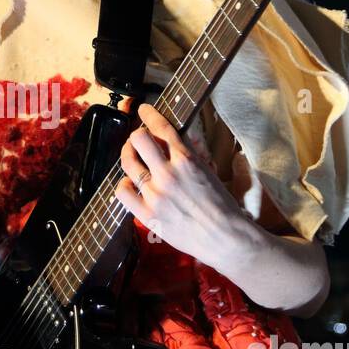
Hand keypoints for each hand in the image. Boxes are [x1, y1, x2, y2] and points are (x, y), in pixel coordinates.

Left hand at [114, 101, 249, 268]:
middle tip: (137, 139)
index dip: (149, 114)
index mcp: (187, 160)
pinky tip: (131, 185)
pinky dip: (124, 184)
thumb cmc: (223, 207)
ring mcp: (155, 194)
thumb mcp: (210, 172)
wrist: (225, 238)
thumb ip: (189, 156)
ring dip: (128, 155)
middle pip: (138, 139)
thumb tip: (175, 143)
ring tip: (132, 157)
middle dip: (136, 135)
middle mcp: (168, 174)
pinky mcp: (147, 214)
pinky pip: (122, 191)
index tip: (144, 110)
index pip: (162, 128)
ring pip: (128, 163)